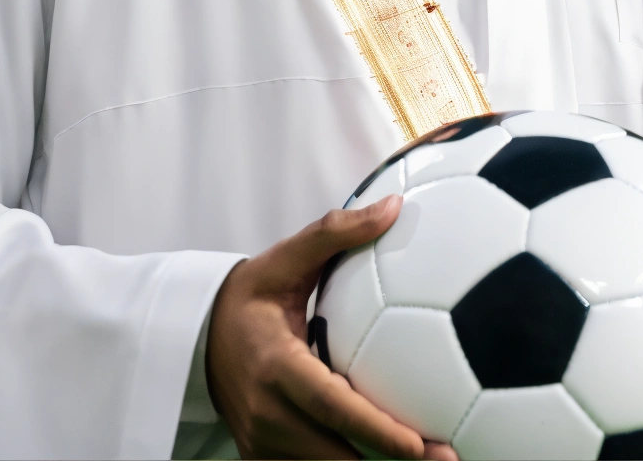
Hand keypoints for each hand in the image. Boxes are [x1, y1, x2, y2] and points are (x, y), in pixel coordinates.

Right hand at [205, 197, 457, 460]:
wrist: (195, 336)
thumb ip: (336, 233)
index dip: (375, 430)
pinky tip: (384, 460)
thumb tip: (392, 208)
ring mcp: (261, 442)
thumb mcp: (284, 259)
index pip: (330, 406)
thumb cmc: (250, 296)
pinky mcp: (261, 458)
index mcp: (276, 366)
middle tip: (447, 458)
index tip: (418, 444)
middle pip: (334, 454)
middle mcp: (267, 413)